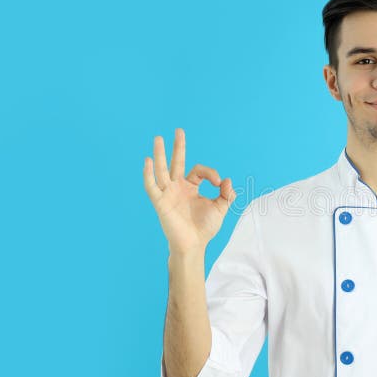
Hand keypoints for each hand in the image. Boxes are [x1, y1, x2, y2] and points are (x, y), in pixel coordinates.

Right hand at [143, 128, 236, 254]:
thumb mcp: (220, 209)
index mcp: (191, 187)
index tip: (219, 184)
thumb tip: (228, 180)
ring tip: (158, 138)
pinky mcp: (160, 202)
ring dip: (160, 154)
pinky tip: (148, 161)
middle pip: (176, 162)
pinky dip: (148, 174)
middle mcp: (178, 187)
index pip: (198, 170)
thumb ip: (226, 194)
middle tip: (179, 130)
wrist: (194, 245)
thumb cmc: (204, 228)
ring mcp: (168, 193)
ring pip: (162, 170)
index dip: (211, 173)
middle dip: (178, 147)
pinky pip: (151, 186)